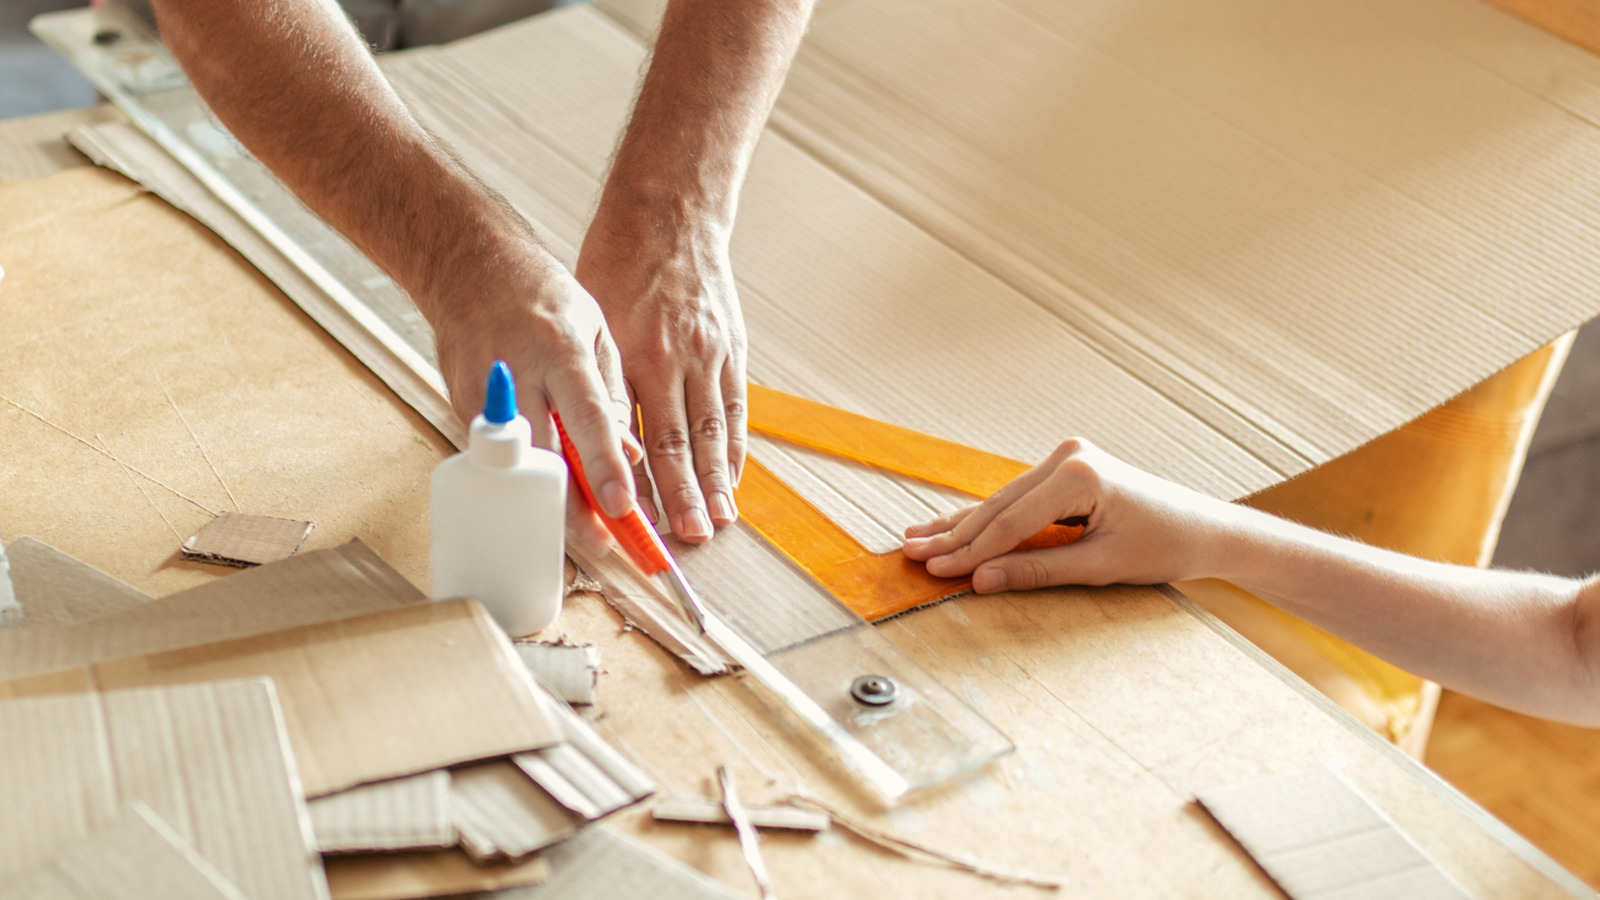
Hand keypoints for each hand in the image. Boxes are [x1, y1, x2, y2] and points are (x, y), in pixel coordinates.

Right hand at [430, 247, 640, 551]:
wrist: (466, 263)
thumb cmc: (538, 292)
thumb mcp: (595, 327)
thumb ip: (614, 392)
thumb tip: (629, 452)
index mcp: (559, 349)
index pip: (587, 419)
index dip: (604, 467)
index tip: (620, 507)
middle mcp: (516, 372)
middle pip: (542, 457)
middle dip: (570, 507)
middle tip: (600, 540)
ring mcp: (482, 392)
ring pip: (514, 464)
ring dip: (546, 501)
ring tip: (580, 527)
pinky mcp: (460, 404)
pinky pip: (497, 452)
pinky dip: (524, 473)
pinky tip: (547, 487)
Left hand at [577, 212, 746, 543]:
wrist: (670, 213)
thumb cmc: (618, 262)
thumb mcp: (591, 318)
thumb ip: (594, 379)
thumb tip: (587, 438)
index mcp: (633, 352)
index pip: (632, 432)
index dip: (633, 480)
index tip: (630, 518)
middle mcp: (675, 358)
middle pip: (679, 442)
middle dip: (683, 496)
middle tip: (685, 538)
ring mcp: (710, 354)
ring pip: (713, 431)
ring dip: (715, 482)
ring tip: (717, 521)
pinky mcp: (732, 348)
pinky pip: (735, 409)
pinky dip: (733, 448)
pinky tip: (730, 477)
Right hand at [901, 439, 1231, 592]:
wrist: (1205, 530)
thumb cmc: (1165, 546)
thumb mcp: (1099, 567)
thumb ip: (1036, 571)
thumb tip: (980, 580)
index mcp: (1079, 474)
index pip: (1010, 523)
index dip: (970, 552)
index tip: (934, 572)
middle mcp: (1068, 456)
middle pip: (999, 507)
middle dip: (955, 536)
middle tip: (911, 555)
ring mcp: (1067, 458)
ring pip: (1002, 500)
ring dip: (962, 525)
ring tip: (917, 539)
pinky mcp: (1068, 469)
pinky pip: (1019, 498)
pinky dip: (989, 518)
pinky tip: (953, 525)